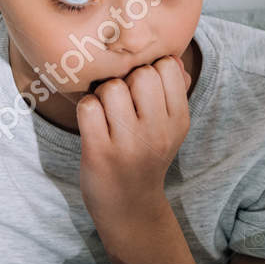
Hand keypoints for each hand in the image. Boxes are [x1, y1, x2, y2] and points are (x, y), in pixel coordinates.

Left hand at [76, 55, 192, 232]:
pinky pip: (88, 107)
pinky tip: (92, 123)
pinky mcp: (100, 153)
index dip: (149, 69)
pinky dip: (86, 109)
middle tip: (120, 101)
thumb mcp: (170, 128)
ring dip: (102, 94)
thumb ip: (173, 92)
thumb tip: (172, 57)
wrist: (128, 207)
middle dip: (124, 80)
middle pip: (139, 74)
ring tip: (106, 113)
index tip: (141, 88)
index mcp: (178, 120)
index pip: (167, 66)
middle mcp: (158, 132)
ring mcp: (129, 144)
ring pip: (111, 87)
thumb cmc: (145, 157)